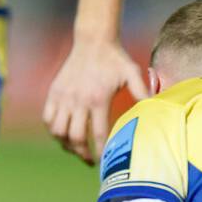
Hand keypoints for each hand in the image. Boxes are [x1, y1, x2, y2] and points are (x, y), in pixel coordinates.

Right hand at [43, 37, 146, 164]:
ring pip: (58, 131)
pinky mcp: (54, 93)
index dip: (100, 151)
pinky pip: (48, 118)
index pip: (97, 134)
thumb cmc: (115, 59)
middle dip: (82, 153)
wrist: (93, 40)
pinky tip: (62, 133)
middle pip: (75, 138)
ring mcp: (63, 97)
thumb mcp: (132, 73)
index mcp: (98, 99)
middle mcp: (78, 100)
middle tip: (89, 160)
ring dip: (66, 144)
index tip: (103, 161)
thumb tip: (154, 106)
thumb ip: (142, 91)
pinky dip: (53, 130)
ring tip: (75, 149)